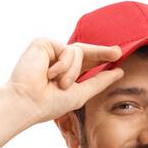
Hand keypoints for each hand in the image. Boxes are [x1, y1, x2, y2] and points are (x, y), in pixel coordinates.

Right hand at [5, 38, 125, 122]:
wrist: (28, 102)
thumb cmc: (49, 103)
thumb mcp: (81, 93)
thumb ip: (99, 81)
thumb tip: (119, 72)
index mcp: (65, 72)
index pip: (86, 62)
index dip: (101, 58)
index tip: (118, 57)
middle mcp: (57, 60)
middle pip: (84, 50)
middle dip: (101, 51)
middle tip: (118, 52)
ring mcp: (50, 51)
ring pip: (78, 52)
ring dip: (73, 71)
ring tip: (60, 84)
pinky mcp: (43, 43)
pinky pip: (67, 50)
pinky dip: (64, 65)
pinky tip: (50, 74)